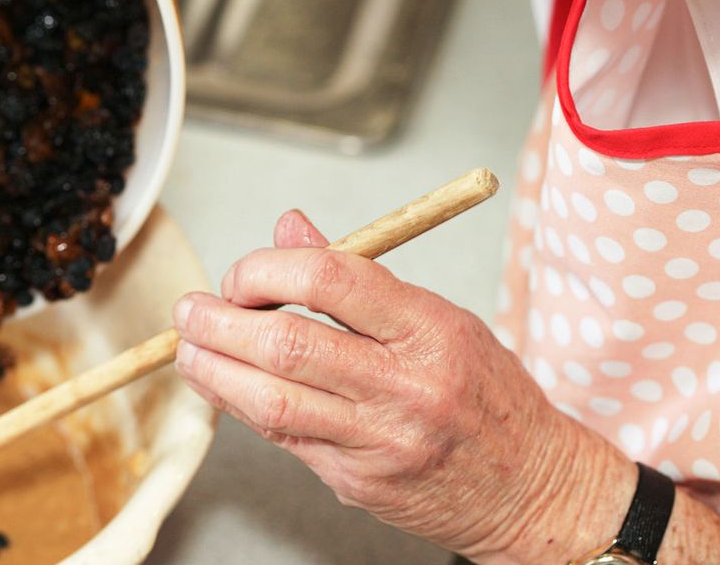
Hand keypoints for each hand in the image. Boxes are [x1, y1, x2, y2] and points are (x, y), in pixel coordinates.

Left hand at [171, 210, 629, 560]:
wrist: (532, 489)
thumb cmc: (488, 396)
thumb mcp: (441, 318)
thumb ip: (359, 278)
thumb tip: (290, 229)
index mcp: (431, 329)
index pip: (331, 279)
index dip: (267, 269)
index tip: (243, 274)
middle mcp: (406, 384)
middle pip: (288, 343)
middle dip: (221, 322)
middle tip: (191, 310)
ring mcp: (380, 439)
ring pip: (272, 399)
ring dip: (213, 369)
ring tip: (188, 349)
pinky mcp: (358, 481)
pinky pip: (284, 437)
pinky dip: (242, 406)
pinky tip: (222, 386)